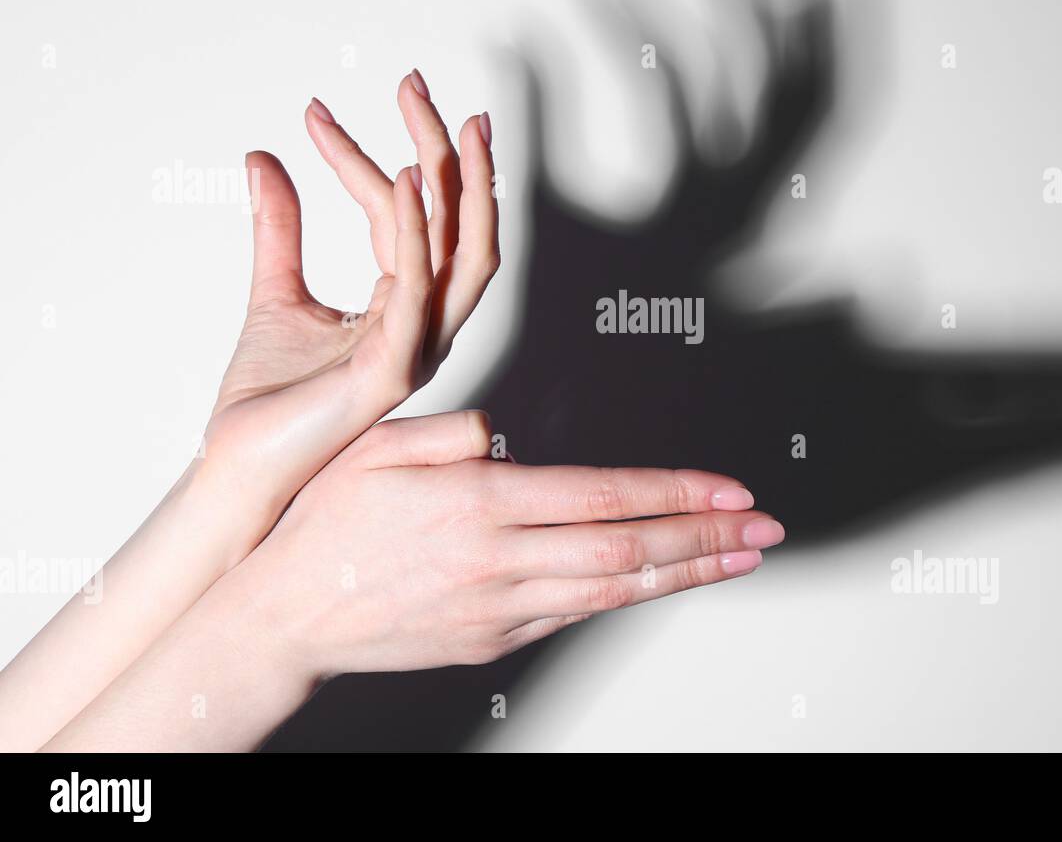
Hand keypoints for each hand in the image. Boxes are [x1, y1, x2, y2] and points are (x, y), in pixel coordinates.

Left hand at [203, 72, 498, 546]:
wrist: (238, 462)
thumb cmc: (265, 398)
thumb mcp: (275, 291)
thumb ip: (280, 228)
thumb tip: (265, 157)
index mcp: (407, 310)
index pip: (407, 220)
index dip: (371, 160)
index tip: (319, 114)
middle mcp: (426, 326)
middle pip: (461, 228)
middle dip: (448, 151)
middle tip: (414, 85)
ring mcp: (418, 348)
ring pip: (462, 254)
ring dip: (452, 179)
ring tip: (424, 114)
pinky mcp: (393, 370)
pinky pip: (416, 290)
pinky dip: (417, 233)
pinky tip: (404, 179)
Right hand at [248, 411, 784, 676]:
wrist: (284, 616)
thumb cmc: (325, 525)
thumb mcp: (378, 448)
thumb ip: (453, 432)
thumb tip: (504, 433)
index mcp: (479, 504)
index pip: (604, 494)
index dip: (676, 491)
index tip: (728, 487)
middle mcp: (499, 561)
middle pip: (627, 548)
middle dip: (706, 536)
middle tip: (765, 527)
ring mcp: (499, 610)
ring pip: (613, 591)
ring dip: (685, 574)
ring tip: (738, 559)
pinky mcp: (491, 642)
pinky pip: (574, 615)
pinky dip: (626, 597)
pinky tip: (659, 582)